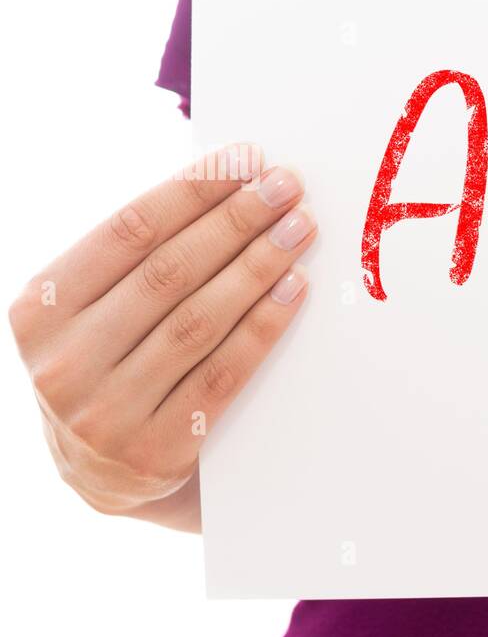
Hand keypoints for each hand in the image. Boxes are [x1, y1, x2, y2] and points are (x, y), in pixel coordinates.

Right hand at [8, 145, 314, 531]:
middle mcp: (63, 361)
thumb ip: (138, 260)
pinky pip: (223, 374)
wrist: (104, 477)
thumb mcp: (95, 312)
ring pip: (198, 321)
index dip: (193, 191)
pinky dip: (263, 326)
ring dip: (258, 267)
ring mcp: (105, 412)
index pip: (127, 232)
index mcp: (39, 309)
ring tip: (300, 230)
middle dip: (236, 221)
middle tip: (287, 186)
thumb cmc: (111, 366)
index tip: (246, 158)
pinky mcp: (156, 452)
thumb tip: (225, 181)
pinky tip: (295, 290)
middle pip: (168, 272)